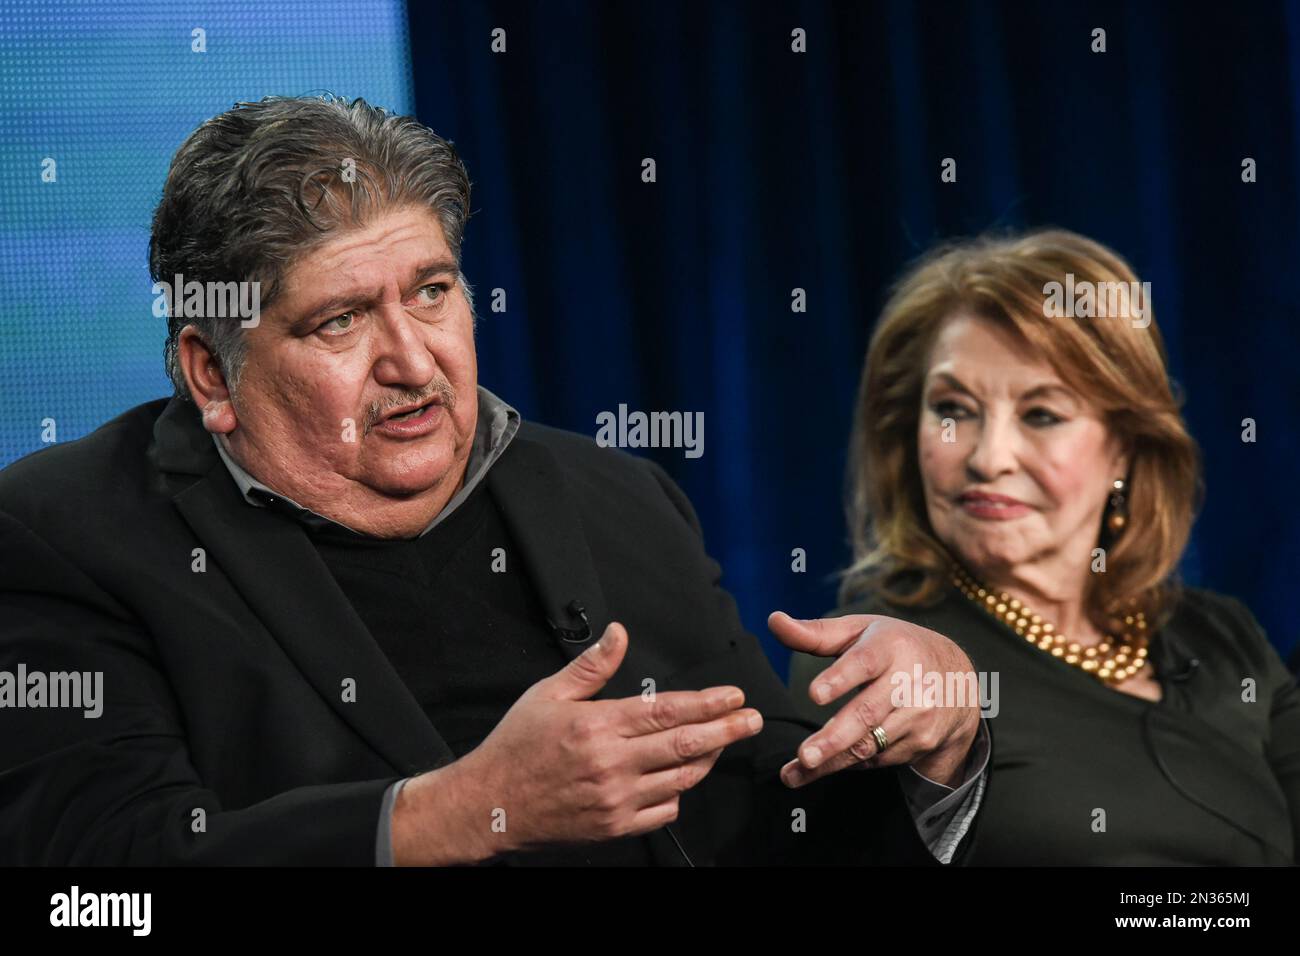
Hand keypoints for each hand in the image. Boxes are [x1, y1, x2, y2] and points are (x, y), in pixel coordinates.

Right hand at [396, 621, 762, 862]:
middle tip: (753, 720)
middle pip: (686, 745)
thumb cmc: (516, 746)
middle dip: (727, 730)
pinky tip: (679, 777)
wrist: (490, 805)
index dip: (707, 703)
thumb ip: (591, 666)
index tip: (733, 696)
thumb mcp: (547, 694)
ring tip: (721, 742)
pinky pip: (664, 812)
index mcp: (598, 726)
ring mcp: (616, 800)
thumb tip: (619, 633)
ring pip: (681, 779)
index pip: (667, 710)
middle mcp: (612, 764)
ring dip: (707, 759)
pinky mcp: (615, 827)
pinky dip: (678, 794)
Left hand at [769, 611, 979, 787]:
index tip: (814, 694)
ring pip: (870, 744)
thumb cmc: (894, 648)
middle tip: (805, 755)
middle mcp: (909, 682)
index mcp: (890, 647)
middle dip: (835, 738)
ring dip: (831, 762)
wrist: (956, 679)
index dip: (840, 678)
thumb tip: (773, 621)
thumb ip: (816, 632)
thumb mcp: (862, 631)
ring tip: (795, 774)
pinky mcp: (921, 742)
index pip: (864, 662)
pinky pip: (877, 758)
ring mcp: (918, 716)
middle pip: (868, 713)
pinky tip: (822, 768)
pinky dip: (847, 765)